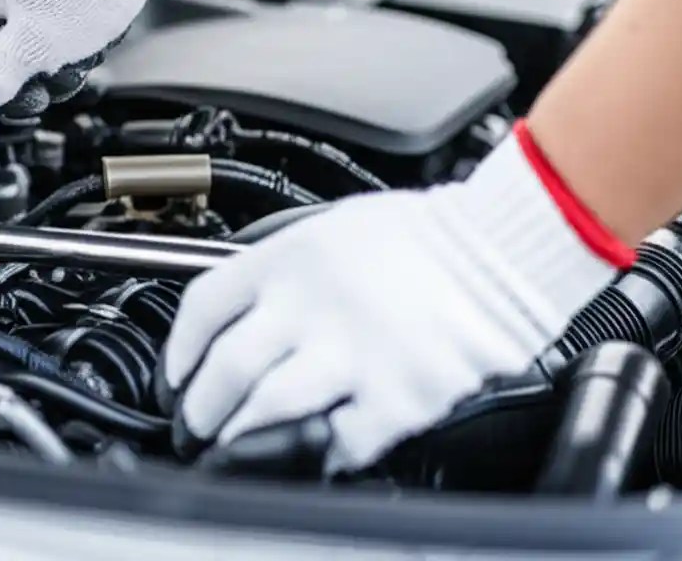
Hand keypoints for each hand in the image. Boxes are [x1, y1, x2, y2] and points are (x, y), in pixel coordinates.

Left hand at [156, 124, 634, 473]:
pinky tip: (316, 451)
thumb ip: (285, 270)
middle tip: (195, 422)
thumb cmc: (428, 236)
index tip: (177, 373)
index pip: (205, 307)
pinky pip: (340, 441)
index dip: (179, 350)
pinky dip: (321, 453)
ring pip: (266, 409)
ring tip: (233, 445)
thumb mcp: (334, 227)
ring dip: (240, 436)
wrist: (504, 247)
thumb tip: (246, 313)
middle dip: (199, 407)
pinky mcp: (395, 395)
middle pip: (226, 368)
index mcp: (291, 259)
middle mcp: (311, 306)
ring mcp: (351, 352)